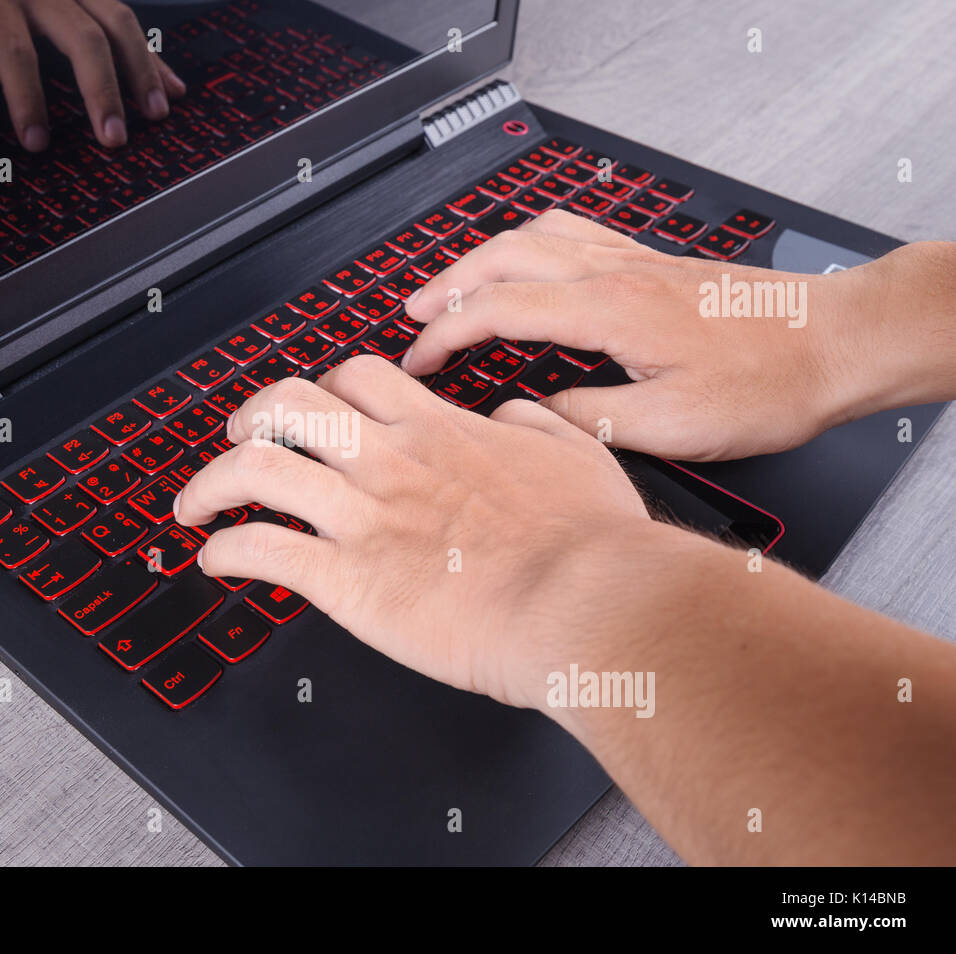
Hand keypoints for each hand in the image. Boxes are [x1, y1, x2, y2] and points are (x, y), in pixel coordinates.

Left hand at [0, 0, 185, 150]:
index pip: (14, 47)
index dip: (27, 96)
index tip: (35, 141)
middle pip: (83, 35)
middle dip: (102, 90)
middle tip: (111, 139)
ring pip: (118, 20)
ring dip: (141, 70)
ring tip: (153, 115)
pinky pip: (128, 16)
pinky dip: (153, 55)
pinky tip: (171, 86)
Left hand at [172, 356, 651, 708]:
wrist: (591, 603)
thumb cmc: (594, 542)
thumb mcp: (575, 454)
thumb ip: (533, 426)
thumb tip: (510, 416)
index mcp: (438, 432)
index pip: (358, 378)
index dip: (326, 388)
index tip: (320, 408)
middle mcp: (390, 462)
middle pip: (290, 403)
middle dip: (252, 416)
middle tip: (242, 440)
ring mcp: (364, 517)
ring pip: (256, 469)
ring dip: (212, 480)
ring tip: (196, 501)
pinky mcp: (349, 580)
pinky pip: (261, 551)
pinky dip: (225, 551)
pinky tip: (217, 561)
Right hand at [402, 210, 912, 460]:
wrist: (835, 343)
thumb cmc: (767, 383)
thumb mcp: (670, 426)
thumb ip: (587, 421)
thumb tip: (532, 414)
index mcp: (609, 310)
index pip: (497, 308)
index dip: (444, 334)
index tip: (416, 360)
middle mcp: (615, 273)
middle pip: (502, 257)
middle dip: (446, 285)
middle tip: (412, 315)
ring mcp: (634, 261)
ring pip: (533, 236)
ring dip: (481, 258)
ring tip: (452, 286)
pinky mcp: (653, 263)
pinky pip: (570, 233)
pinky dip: (528, 244)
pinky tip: (528, 261)